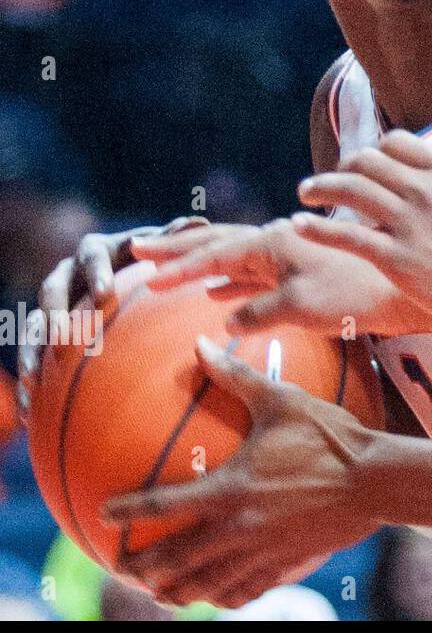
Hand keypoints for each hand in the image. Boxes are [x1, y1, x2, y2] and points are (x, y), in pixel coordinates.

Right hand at [22, 215, 210, 417]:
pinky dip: (32, 380)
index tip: (106, 293)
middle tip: (62, 334)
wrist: (134, 283)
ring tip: (36, 376)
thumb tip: (199, 220)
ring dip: (33, 347)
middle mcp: (70, 273)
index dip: (97, 272)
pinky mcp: (47, 332)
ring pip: (33, 322)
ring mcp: (57, 303)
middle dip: (55, 310)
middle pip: (53, 286)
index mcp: (100, 249)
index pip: (93, 254)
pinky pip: (33, 355)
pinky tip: (36, 412)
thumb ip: (176, 240)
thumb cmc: (156, 264)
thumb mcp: (166, 251)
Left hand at [101, 335, 378, 608]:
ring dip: (178, 592)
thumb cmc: (330, 437)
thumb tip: (201, 345)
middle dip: (144, 569)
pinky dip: (224, 597)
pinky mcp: (285, 565)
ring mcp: (260, 552)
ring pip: (205, 586)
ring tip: (163, 593)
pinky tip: (219, 596)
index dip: (127, 511)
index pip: (163, 504)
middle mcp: (237, 528)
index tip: (104, 514)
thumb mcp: (283, 400)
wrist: (377, 481)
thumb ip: (237, 376)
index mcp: (229, 489)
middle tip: (125, 570)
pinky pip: (244, 592)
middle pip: (175, 561)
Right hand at [140, 217, 431, 337]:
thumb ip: (259, 312)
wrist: (400, 293)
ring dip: (198, 262)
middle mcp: (278, 241)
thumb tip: (225, 320)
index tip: (144, 278)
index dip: (179, 267)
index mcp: (274, 242)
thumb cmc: (354, 297)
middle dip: (177, 249)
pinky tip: (214, 293)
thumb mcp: (301, 306)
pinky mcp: (301, 273)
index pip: (215, 252)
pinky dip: (228, 280)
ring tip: (163, 268)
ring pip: (234, 255)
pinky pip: (254, 273)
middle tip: (136, 250)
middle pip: (218, 242)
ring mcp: (290, 256)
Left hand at [292, 130, 431, 339]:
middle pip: (366, 161)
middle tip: (331, 180)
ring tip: (306, 193)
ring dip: (319, 187)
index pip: (395, 142)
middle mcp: (425, 189)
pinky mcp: (397, 258)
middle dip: (342, 166)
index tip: (368, 166)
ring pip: (349, 189)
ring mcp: (409, 223)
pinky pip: (345, 235)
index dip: (375, 152)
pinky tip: (299, 224)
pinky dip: (317, 226)